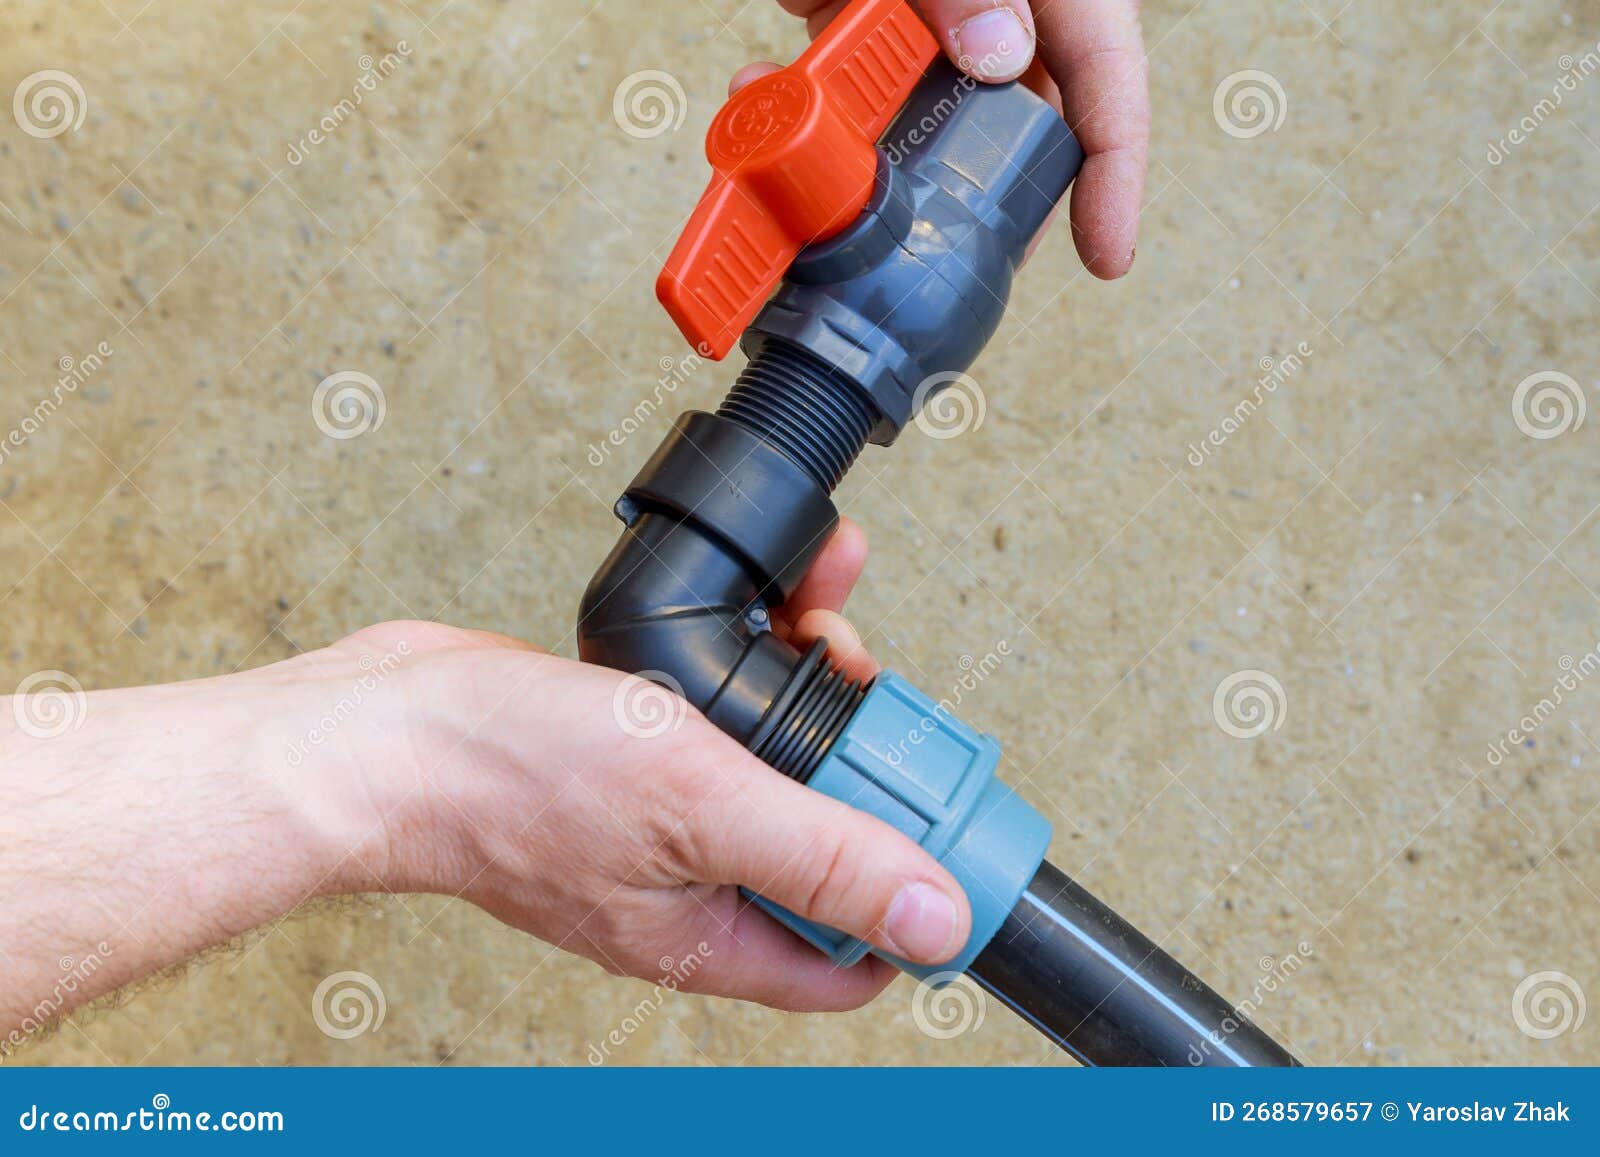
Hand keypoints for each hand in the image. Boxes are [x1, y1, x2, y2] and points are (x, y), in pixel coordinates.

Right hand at [0, 519, 967, 1034]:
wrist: (391, 724)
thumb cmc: (511, 780)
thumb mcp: (697, 810)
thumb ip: (824, 860)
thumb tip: (939, 919)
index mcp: (718, 934)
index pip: (857, 953)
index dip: (915, 893)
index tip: (945, 819)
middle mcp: (700, 885)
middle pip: (832, 844)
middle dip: (872, 763)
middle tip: (876, 695)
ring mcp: (670, 820)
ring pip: (785, 767)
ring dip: (824, 695)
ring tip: (828, 629)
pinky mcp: (646, 756)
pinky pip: (733, 718)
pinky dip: (763, 664)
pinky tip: (775, 615)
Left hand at [757, 0, 1148, 277]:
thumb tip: (1003, 54)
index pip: (1105, 71)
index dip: (1113, 166)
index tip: (1105, 252)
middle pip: (1015, 114)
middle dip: (979, 193)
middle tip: (950, 256)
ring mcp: (922, 8)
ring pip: (919, 112)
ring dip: (869, 157)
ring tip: (826, 194)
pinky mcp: (854, 10)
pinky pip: (845, 79)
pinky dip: (805, 105)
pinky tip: (759, 102)